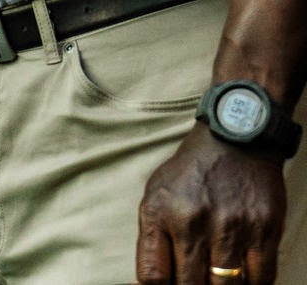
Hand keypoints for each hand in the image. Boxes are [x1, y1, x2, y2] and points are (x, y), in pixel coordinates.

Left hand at [137, 126, 287, 283]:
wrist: (233, 142)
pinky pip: (262, 278)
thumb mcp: (155, 197)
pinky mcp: (264, 228)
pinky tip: (244, 279)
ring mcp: (231, 226)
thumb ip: (151, 240)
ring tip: (217, 281)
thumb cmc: (190, 174)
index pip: (152, 276)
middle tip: (196, 282)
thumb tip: (149, 284)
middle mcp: (193, 222)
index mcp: (160, 214)